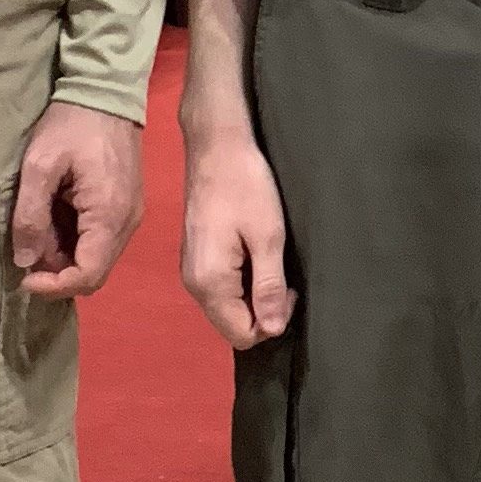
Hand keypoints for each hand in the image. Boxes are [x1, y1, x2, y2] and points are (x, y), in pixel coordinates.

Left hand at [10, 103, 143, 300]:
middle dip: (56, 271)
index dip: (54, 286)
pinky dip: (75, 241)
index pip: (88, 276)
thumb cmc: (71, 125)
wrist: (106, 92)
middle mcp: (127, 223)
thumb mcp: (39, 165)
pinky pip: (100, 240)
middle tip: (27, 249)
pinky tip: (54, 219)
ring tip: (37, 230)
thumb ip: (30, 215)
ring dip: (64, 255)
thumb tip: (24, 261)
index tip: (24, 278)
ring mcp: (130, 215)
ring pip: (97, 258)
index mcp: (109, 216)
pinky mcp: (126, 207)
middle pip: (94, 272)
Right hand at [181, 119, 293, 349]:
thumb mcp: (267, 237)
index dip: (271, 321)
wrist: (216, 147)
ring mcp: (192, 270)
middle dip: (262, 311)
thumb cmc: (245, 186)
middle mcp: (194, 283)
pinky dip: (242, 282)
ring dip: (253, 295)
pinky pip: (221, 288)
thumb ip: (269, 286)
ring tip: (272, 263)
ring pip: (227, 307)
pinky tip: (256, 255)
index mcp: (209, 282)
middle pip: (232, 324)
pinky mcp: (197, 257)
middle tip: (284, 278)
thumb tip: (273, 329)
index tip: (288, 290)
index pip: (241, 334)